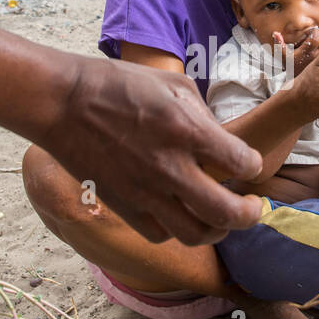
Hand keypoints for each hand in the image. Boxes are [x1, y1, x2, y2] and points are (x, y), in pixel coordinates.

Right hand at [42, 57, 262, 245]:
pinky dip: (177, 231)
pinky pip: (160, 235)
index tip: (249, 163)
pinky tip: (180, 216)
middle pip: (226, 213)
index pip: (242, 163)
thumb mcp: (173, 84)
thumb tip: (221, 143)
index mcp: (187, 130)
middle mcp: (170, 167)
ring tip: (221, 220)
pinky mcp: (123, 206)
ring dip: (217, 230)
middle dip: (250, 214)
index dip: (253, 165)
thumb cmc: (118, 84)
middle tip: (253, 208)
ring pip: (195, 234)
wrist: (65, 103)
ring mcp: (146, 192)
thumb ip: (204, 116)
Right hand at [273, 26, 318, 76]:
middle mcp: (318, 56)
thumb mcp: (283, 57)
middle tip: (314, 35)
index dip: (312, 31)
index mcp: (307, 53)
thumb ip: (278, 45)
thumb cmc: (292, 68)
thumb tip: (275, 33)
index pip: (315, 36)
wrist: (301, 84)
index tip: (307, 33)